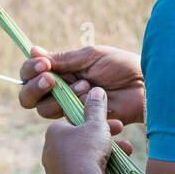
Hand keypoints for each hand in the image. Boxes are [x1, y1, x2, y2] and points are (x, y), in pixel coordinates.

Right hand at [19, 44, 144, 124]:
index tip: (43, 65)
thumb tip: (33, 50)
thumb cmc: (120, 66)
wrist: (144, 85)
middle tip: (52, 80)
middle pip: (30, 98)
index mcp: (61, 72)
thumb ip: (62, 59)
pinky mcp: (82, 123)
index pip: (31, 75)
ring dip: (65, 96)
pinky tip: (100, 99)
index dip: (30, 71)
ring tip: (88, 87)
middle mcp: (61, 91)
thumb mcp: (90, 57)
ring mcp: (71, 108)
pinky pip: (70, 121)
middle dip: (36, 88)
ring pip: (46, 110)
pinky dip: (83, 108)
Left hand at [41, 87, 132, 173]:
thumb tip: (96, 89)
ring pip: (81, 163)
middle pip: (80, 144)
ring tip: (121, 161)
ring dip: (102, 160)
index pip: (74, 123)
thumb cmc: (88, 150)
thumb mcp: (96, 124)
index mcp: (53, 133)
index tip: (113, 126)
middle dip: (103, 142)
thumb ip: (96, 107)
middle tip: (123, 143)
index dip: (95, 124)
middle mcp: (49, 152)